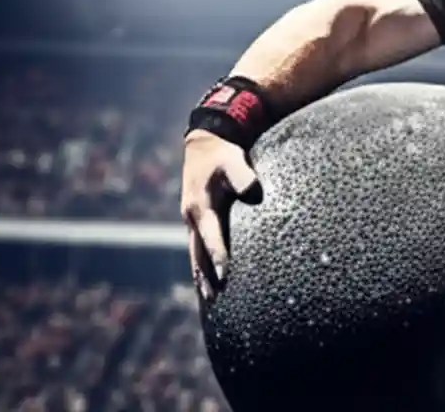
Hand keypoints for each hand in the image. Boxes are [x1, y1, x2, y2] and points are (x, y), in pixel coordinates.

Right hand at [180, 130, 261, 300]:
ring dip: (200, 275)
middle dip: (206, 275)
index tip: (225, 274)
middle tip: (215, 299)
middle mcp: (192, 217)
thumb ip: (242, 175)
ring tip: (209, 298)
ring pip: (195, 254)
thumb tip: (253, 192)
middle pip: (198, 253)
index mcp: (200, 206)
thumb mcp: (232, 159)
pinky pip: (196, 247)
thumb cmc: (222, 154)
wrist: (203, 145)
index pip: (211, 236)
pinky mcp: (196, 220)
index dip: (218, 255)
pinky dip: (200, 265)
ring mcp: (191, 220)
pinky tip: (206, 279)